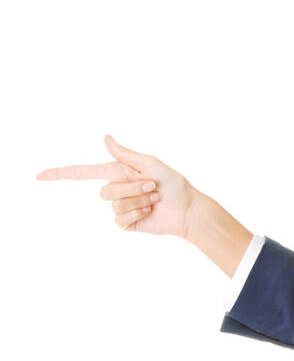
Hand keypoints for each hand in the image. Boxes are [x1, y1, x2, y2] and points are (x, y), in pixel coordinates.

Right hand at [35, 133, 197, 238]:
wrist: (187, 209)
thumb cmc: (174, 183)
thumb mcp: (150, 164)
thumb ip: (125, 154)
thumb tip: (105, 137)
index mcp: (118, 172)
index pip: (83, 173)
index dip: (60, 174)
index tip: (39, 176)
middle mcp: (116, 189)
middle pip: (105, 191)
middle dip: (132, 189)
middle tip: (153, 187)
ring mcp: (121, 207)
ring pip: (115, 205)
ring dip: (139, 201)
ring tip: (155, 199)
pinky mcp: (127, 223)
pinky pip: (121, 220)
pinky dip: (138, 214)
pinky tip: (150, 213)